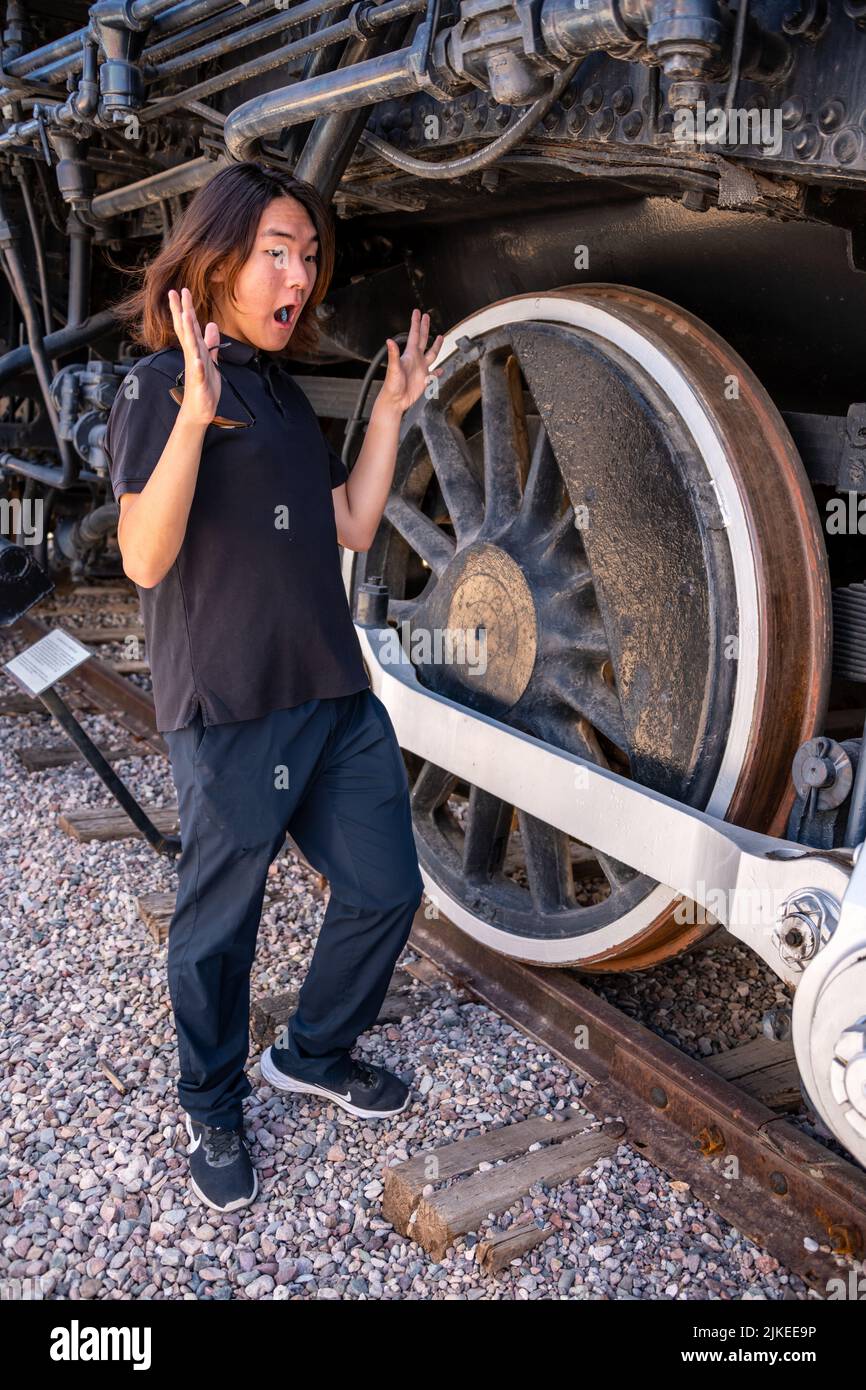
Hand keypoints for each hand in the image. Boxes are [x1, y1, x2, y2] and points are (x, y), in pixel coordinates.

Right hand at [167, 287, 221, 426]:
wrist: (200, 411)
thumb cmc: (205, 387)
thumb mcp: (211, 361)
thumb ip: (210, 344)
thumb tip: (211, 325)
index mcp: (196, 350)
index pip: (189, 326)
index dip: (185, 308)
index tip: (181, 290)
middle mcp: (193, 356)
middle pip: (186, 331)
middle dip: (182, 311)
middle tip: (175, 292)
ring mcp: (195, 369)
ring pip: (191, 347)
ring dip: (189, 332)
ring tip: (186, 316)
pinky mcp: (200, 384)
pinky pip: (199, 373)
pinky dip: (198, 365)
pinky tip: (198, 358)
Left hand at [380, 309, 444, 413]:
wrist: (395, 401)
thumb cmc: (392, 385)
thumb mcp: (393, 368)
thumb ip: (393, 354)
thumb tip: (389, 341)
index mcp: (410, 355)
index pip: (414, 335)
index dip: (416, 323)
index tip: (418, 312)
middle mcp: (416, 360)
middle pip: (423, 339)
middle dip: (425, 327)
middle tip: (426, 316)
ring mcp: (421, 369)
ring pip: (432, 354)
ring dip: (436, 346)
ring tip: (440, 337)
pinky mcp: (425, 380)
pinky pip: (434, 374)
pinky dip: (439, 371)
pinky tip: (441, 369)